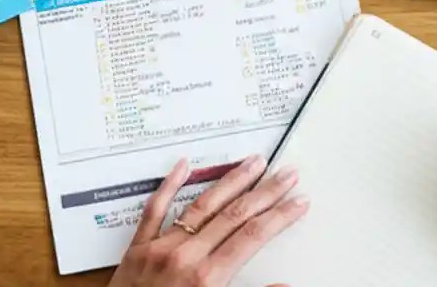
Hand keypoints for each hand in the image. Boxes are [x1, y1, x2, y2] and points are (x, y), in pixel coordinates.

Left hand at [108, 155, 308, 286]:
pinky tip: (183, 166)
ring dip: (230, 181)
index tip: (298, 202)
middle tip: (286, 174)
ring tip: (252, 163)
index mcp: (207, 279)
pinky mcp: (137, 248)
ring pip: (201, 205)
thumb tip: (284, 286)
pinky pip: (154, 210)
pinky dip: (168, 185)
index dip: (280, 216)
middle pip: (234, 215)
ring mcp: (160, 248)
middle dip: (265, 192)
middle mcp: (185, 257)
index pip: (253, 236)